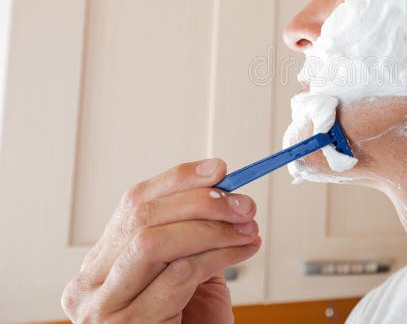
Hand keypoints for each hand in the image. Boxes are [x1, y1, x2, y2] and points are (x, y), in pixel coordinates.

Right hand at [61, 159, 260, 323]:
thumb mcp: (184, 272)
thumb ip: (191, 235)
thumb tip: (220, 185)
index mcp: (99, 263)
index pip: (133, 203)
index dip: (178, 180)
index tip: (218, 169)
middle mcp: (89, 284)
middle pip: (144, 217)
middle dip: (201, 202)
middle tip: (243, 204)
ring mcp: (104, 307)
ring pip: (155, 242)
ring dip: (211, 228)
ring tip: (247, 229)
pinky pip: (179, 274)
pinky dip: (219, 255)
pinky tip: (243, 251)